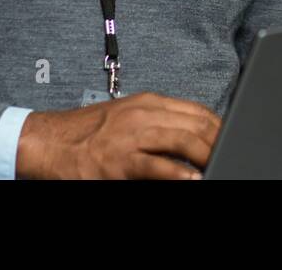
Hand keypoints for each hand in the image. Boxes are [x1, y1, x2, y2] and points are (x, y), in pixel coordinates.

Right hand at [15, 91, 221, 178]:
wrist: (47, 142)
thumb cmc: (88, 134)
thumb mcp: (128, 117)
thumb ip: (159, 123)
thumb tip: (192, 136)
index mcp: (149, 103)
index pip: (198, 111)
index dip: (221, 127)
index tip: (234, 139)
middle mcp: (143, 114)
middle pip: (196, 125)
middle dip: (220, 141)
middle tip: (234, 154)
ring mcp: (131, 136)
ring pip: (183, 140)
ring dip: (208, 155)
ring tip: (223, 164)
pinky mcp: (119, 161)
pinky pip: (157, 166)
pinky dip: (180, 173)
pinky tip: (194, 179)